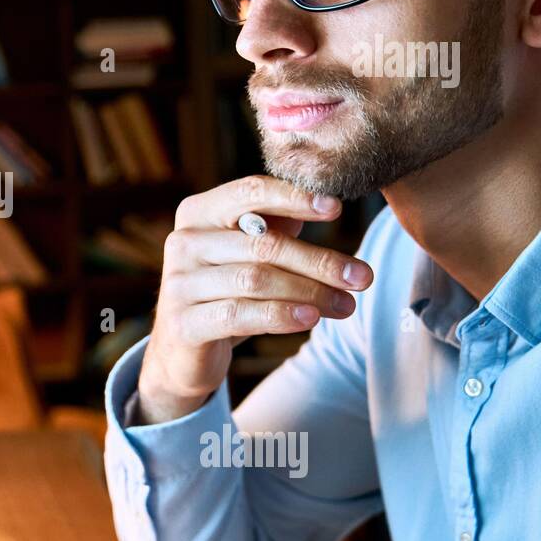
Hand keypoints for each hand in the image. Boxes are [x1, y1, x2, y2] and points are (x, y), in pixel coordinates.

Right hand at [136, 175, 373, 422]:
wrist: (183, 348)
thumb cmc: (225, 290)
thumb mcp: (248, 252)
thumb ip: (276, 225)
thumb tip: (328, 203)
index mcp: (197, 212)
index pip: (250, 192)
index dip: (295, 198)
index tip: (336, 209)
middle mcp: (182, 242)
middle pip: (263, 244)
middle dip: (319, 261)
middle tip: (362, 277)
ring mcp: (178, 283)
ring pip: (256, 280)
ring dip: (310, 292)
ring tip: (347, 304)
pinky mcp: (183, 323)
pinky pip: (239, 314)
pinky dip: (280, 315)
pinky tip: (311, 318)